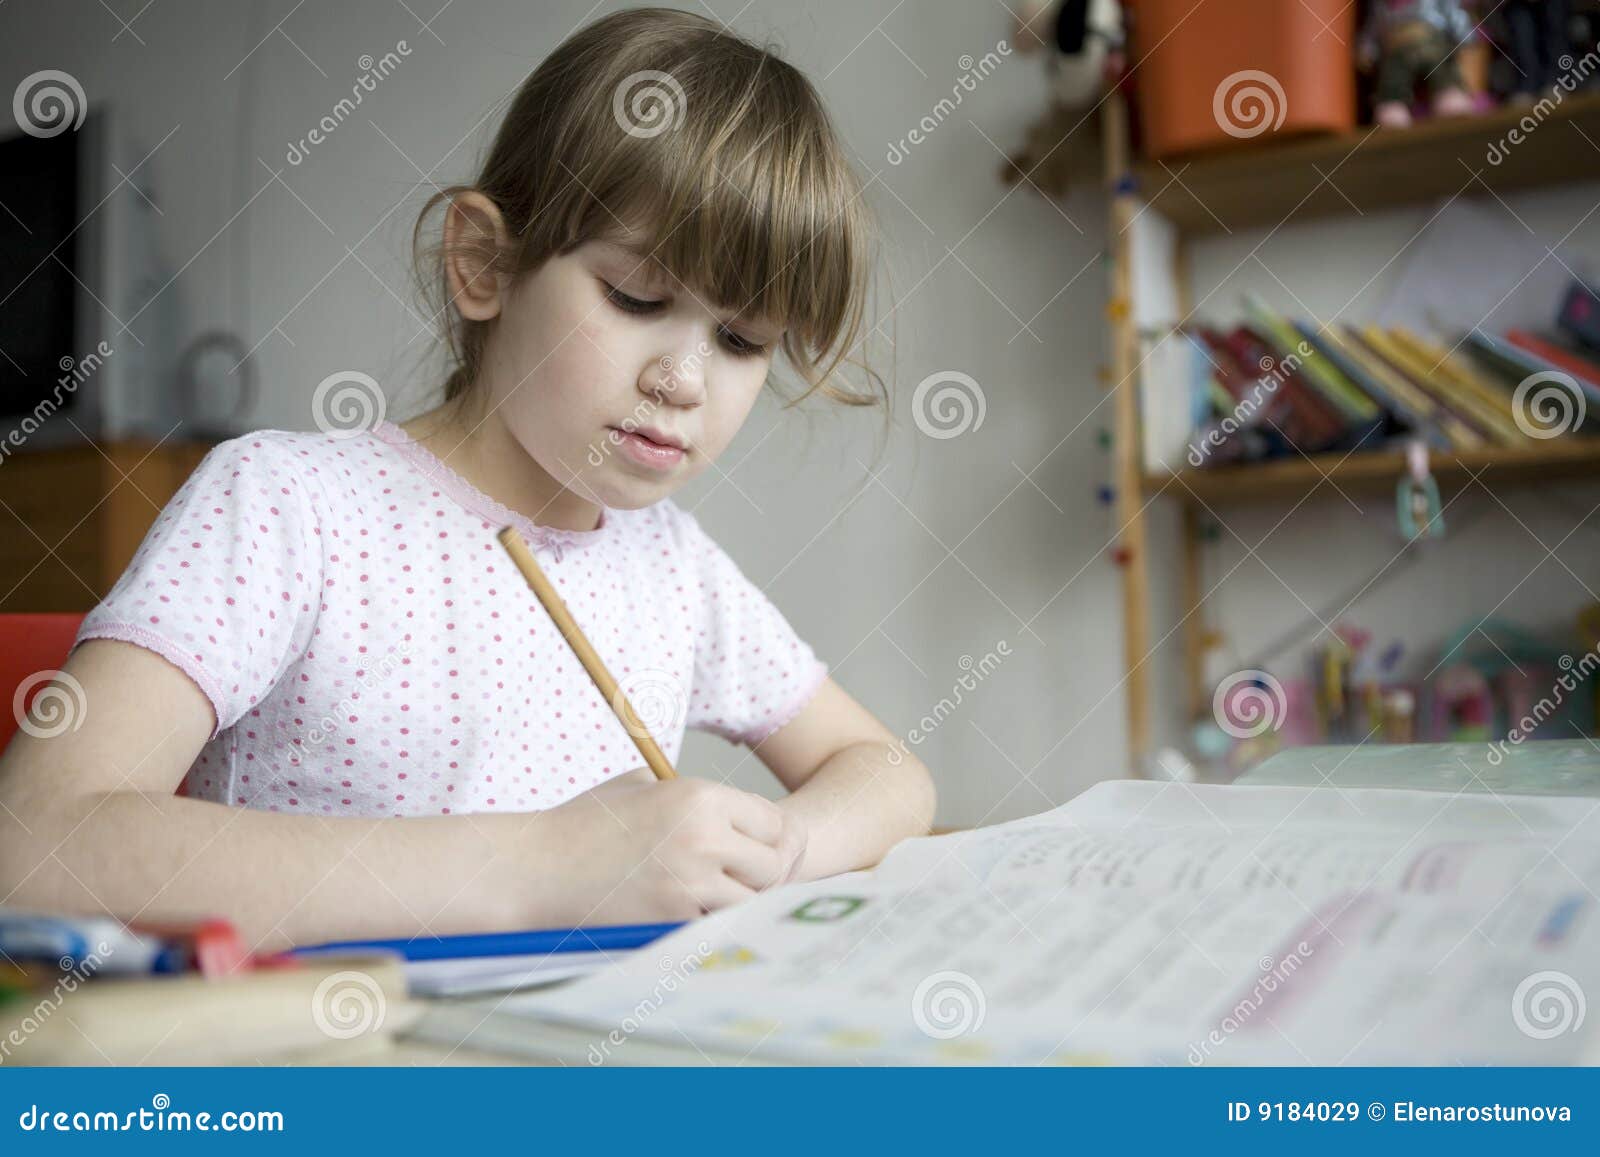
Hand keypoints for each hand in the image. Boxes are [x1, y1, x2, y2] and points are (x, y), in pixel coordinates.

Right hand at [553, 776, 807, 921]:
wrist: (536, 868)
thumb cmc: (584, 824)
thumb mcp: (641, 786)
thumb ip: (690, 795)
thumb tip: (733, 813)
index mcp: (700, 798)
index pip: (773, 822)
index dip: (765, 836)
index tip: (748, 845)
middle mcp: (704, 839)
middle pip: (772, 865)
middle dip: (758, 873)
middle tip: (733, 876)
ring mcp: (690, 884)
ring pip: (750, 902)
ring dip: (736, 902)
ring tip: (707, 894)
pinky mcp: (672, 921)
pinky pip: (716, 926)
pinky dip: (708, 923)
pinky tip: (683, 911)